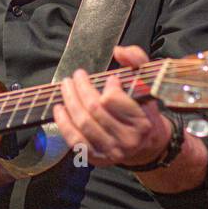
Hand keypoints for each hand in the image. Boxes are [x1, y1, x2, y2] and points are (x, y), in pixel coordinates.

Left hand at [52, 45, 171, 167]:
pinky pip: (74, 140)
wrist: (147, 145)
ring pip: (83, 123)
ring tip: (65, 86)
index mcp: (141, 122)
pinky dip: (63, 123)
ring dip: (70, 101)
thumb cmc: (144, 111)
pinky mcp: (96, 158)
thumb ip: (138, 61)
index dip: (108, 86)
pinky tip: (59, 108)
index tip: (109, 79)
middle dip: (82, 88)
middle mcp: (127, 140)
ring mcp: (110, 151)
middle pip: (94, 110)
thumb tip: (119, 51)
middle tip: (77, 76)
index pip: (114, 101)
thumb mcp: (148, 83)